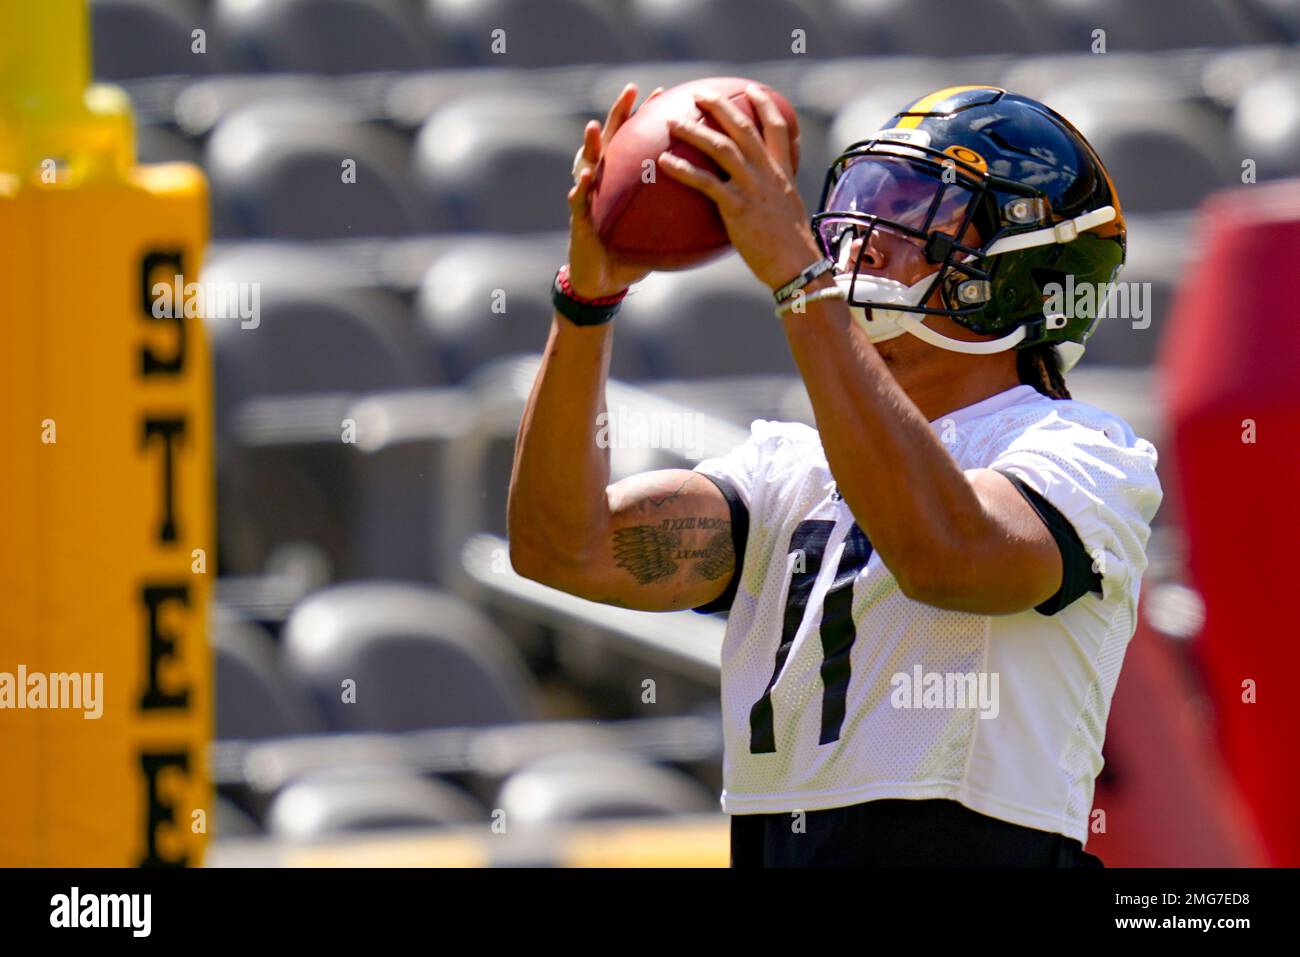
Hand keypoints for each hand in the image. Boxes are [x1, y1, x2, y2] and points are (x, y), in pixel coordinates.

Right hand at [566, 83, 663, 299]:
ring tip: (592, 128)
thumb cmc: (634, 251)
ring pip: (587, 164)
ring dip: (590, 146)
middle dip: (619, 113)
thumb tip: (718, 199)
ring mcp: (590, 198)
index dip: (646, 116)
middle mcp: (606, 181)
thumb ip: (679, 209)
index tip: (660, 92)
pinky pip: (578, 204)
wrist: (606, 280)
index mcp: (625, 179)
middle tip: (630, 90)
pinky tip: (582, 182)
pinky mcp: (579, 221)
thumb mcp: (660, 226)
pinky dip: (580, 191)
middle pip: (612, 139)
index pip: (636, 140)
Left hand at [656, 84, 821, 292]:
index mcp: (782, 172)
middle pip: (743, 127)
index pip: (778, 128)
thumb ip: (775, 196)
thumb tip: (762, 197)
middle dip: (720, 106)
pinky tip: (663, 162)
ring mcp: (752, 188)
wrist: (798, 267)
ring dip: (695, 131)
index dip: (764, 105)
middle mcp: (768, 173)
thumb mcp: (788, 211)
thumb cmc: (791, 248)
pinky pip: (705, 182)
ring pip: (721, 148)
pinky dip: (683, 169)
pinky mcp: (737, 207)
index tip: (751, 90)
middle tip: (699, 94)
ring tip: (672, 122)